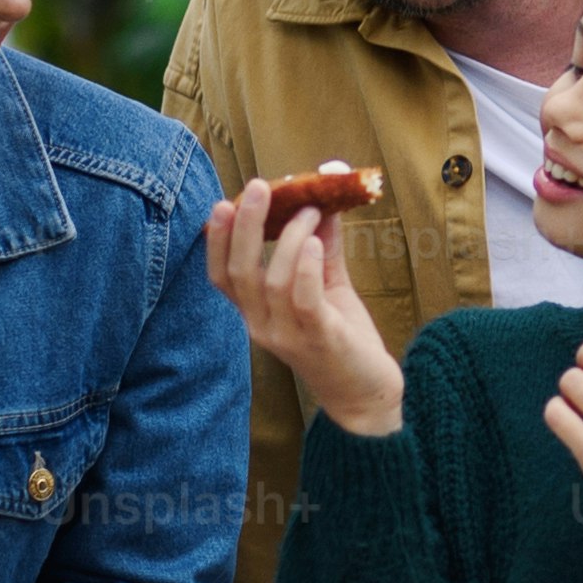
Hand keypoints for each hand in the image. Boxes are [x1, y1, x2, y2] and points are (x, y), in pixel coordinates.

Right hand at [206, 178, 405, 436]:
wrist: (366, 394)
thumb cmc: (341, 336)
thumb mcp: (327, 283)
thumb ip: (322, 243)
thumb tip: (324, 194)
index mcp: (256, 312)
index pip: (220, 276)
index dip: (216, 240)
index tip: (223, 203)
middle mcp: (261, 326)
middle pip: (238, 273)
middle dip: (244, 227)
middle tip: (260, 187)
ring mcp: (287, 336)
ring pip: (272, 282)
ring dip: (291, 238)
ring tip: (312, 210)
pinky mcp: (318, 341)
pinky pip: (303, 301)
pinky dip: (306, 268)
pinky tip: (317, 242)